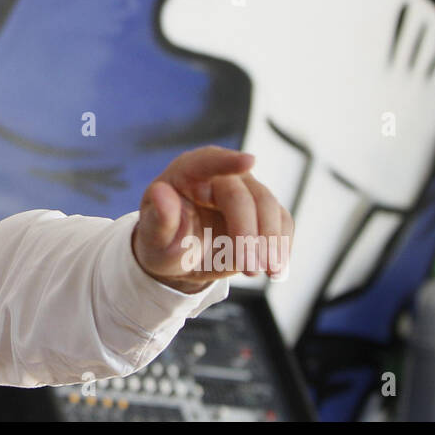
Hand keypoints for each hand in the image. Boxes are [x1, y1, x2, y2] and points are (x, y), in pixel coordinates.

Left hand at [131, 146, 292, 292]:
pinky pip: (281, 222)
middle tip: (249, 269)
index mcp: (187, 173)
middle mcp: (220, 176)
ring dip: (271, 242)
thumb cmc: (162, 241)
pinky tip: (276, 270)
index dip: (228, 162)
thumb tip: (160, 192)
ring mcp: (245, 191)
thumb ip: (159, 217)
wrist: (180, 259)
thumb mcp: (153, 237)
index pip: (208, 161)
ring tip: (264, 272)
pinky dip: (282, 246)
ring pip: (269, 207)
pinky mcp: (263, 212)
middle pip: (244, 196)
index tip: (249, 161)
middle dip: (249, 233)